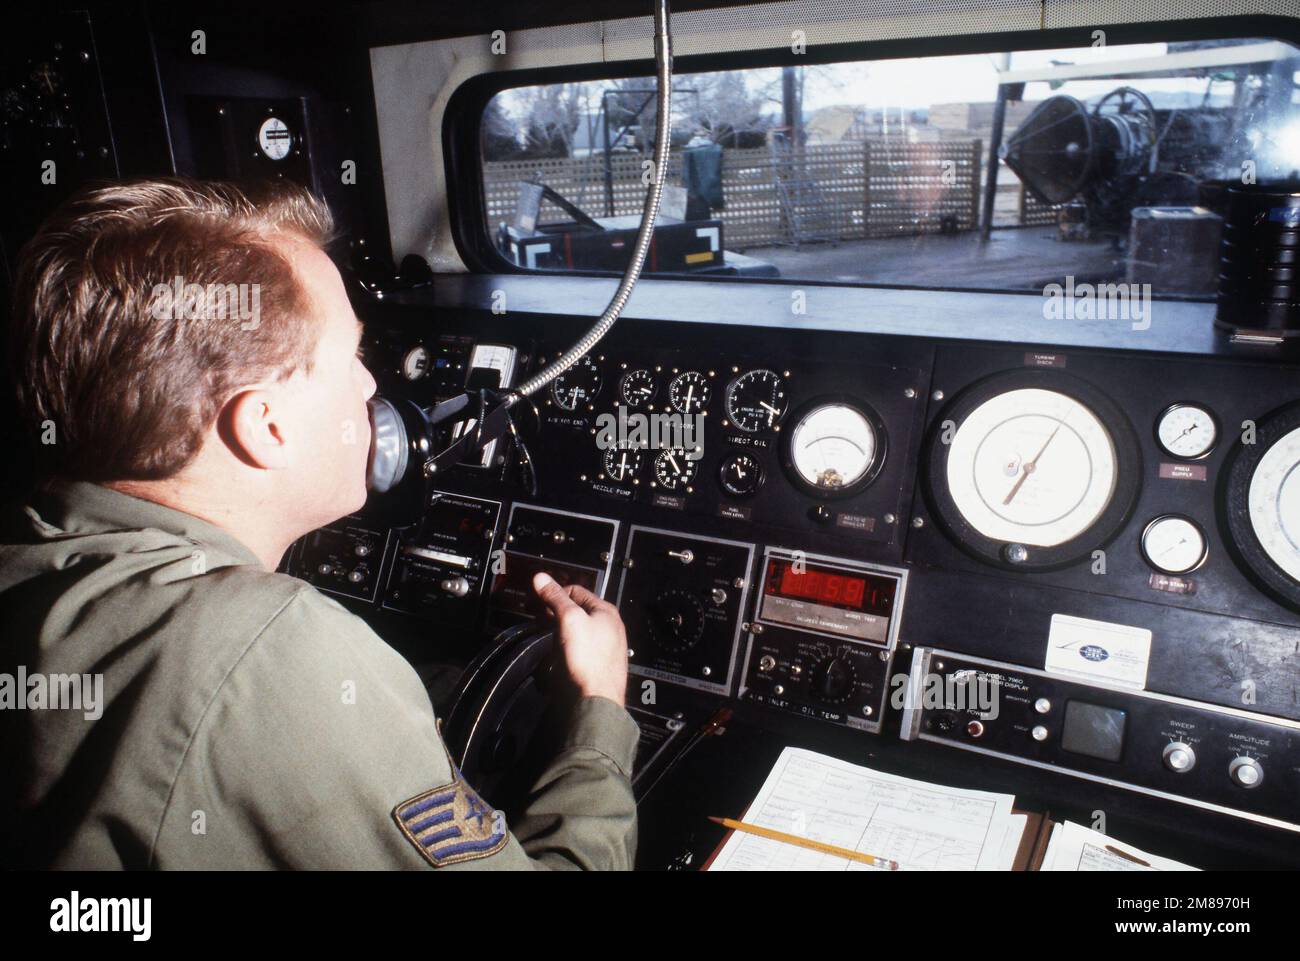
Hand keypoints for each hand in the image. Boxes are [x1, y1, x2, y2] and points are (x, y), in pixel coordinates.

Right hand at [532, 572, 627, 704]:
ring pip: (576, 632)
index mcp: (606, 612)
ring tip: (549, 640)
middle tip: (539, 620)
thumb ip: (556, 597)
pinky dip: (566, 650)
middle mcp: (609, 628)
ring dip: (559, 633)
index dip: (555, 594)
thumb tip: (542, 578)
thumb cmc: (588, 660)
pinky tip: (559, 658)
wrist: (595, 700)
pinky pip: (578, 650)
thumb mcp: (569, 619)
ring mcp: (604, 647)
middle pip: (577, 612)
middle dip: (556, 614)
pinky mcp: (597, 665)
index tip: (538, 602)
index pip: (576, 591)